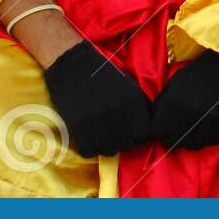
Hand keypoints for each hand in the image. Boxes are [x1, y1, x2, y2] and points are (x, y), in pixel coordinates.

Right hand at [42, 42, 153, 157]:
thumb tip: (145, 127)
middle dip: (124, 141)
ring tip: (102, 135)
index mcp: (133, 105)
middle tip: (116, 134)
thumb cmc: (103, 74)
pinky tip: (88, 135)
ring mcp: (98, 124)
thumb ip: (139, 107)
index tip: (133, 133)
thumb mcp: (128, 87)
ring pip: (110, 150)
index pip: (144, 134)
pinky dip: (89, 146)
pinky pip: (90, 151)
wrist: (73, 67)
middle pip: (128, 144)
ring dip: (108, 145)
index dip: (139, 135)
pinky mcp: (79, 130)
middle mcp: (119, 117)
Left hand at [152, 49, 218, 150]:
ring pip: (194, 145)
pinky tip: (207, 128)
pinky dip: (208, 138)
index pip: (158, 131)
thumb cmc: (199, 71)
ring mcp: (210, 119)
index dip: (161, 131)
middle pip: (175, 141)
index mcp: (175, 101)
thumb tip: (156, 124)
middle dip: (174, 138)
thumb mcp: (175, 83)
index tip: (165, 129)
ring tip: (193, 132)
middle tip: (178, 132)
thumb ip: (163, 104)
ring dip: (191, 141)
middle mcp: (191, 112)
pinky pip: (212, 141)